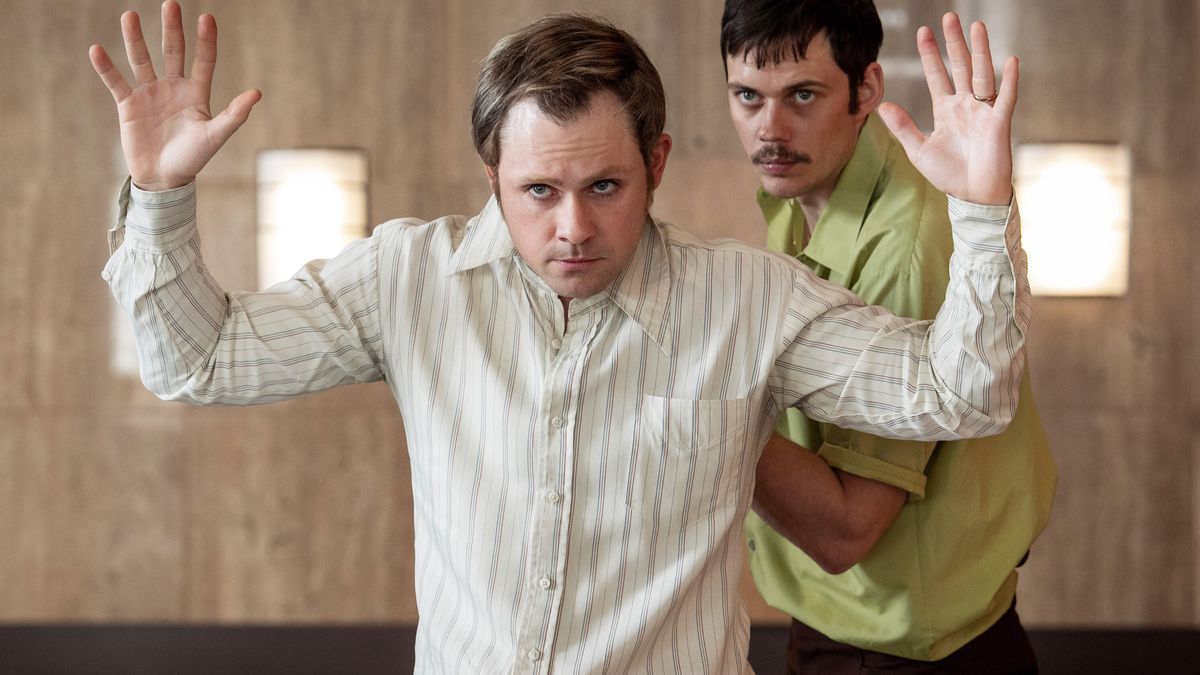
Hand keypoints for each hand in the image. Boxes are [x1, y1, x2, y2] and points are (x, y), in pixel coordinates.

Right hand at [89, 0, 260, 190]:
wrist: (164, 179)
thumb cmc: (193, 159)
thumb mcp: (215, 136)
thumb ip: (235, 115)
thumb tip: (257, 93)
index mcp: (196, 93)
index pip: (203, 61)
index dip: (206, 41)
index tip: (207, 18)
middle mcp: (173, 88)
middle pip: (173, 52)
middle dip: (172, 29)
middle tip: (170, 4)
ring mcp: (150, 94)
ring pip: (141, 60)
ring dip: (135, 39)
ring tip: (129, 15)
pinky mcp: (128, 105)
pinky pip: (116, 82)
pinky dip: (106, 68)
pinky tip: (97, 49)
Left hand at [877, 13, 1016, 205]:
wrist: (972, 195)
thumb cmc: (949, 175)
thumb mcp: (919, 150)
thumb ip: (902, 127)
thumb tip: (882, 105)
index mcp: (946, 110)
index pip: (937, 75)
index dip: (930, 55)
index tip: (924, 32)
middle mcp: (966, 105)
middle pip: (960, 67)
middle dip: (954, 43)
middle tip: (948, 17)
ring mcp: (984, 111)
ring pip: (982, 74)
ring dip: (980, 51)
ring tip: (977, 26)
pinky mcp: (999, 123)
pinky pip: (1006, 98)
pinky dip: (1009, 80)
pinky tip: (1010, 60)